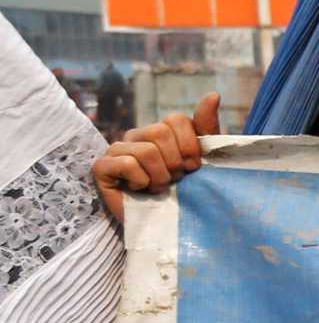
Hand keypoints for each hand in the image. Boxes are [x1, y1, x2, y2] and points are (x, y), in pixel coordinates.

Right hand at [92, 93, 216, 220]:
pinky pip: (126, 164)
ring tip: (158, 188)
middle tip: (174, 180)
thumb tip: (214, 94)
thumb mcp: (202, 160)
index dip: (190, 145)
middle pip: (160, 132)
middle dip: (175, 163)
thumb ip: (206, 128)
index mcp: (158, 132)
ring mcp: (116, 150)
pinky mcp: (101, 168)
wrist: (166, 228)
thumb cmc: (185, 193)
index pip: (176, 119)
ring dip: (160, 177)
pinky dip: (141, 181)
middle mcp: (135, 137)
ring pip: (146, 151)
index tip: (194, 168)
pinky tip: (140, 190)